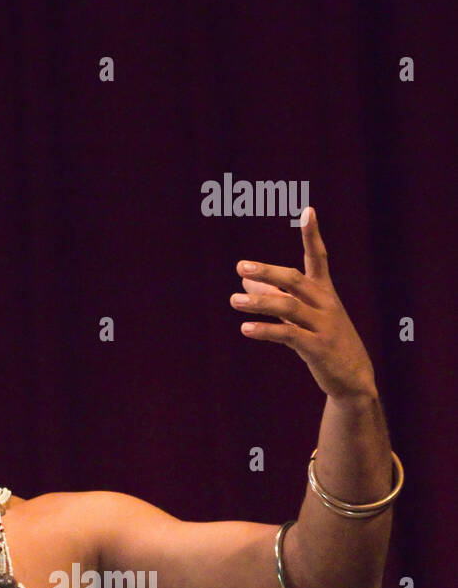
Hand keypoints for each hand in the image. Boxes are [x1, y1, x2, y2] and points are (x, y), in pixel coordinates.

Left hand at [231, 206, 377, 401]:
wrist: (354, 377)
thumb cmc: (324, 339)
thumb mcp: (302, 315)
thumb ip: (274, 296)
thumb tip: (245, 282)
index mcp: (324, 291)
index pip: (319, 257)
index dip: (313, 235)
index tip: (308, 210)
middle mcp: (326, 303)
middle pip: (295, 281)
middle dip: (268, 272)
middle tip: (241, 267)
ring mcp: (323, 326)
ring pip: (289, 308)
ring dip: (259, 303)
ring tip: (234, 301)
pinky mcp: (317, 348)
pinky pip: (288, 335)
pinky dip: (266, 330)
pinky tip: (245, 328)